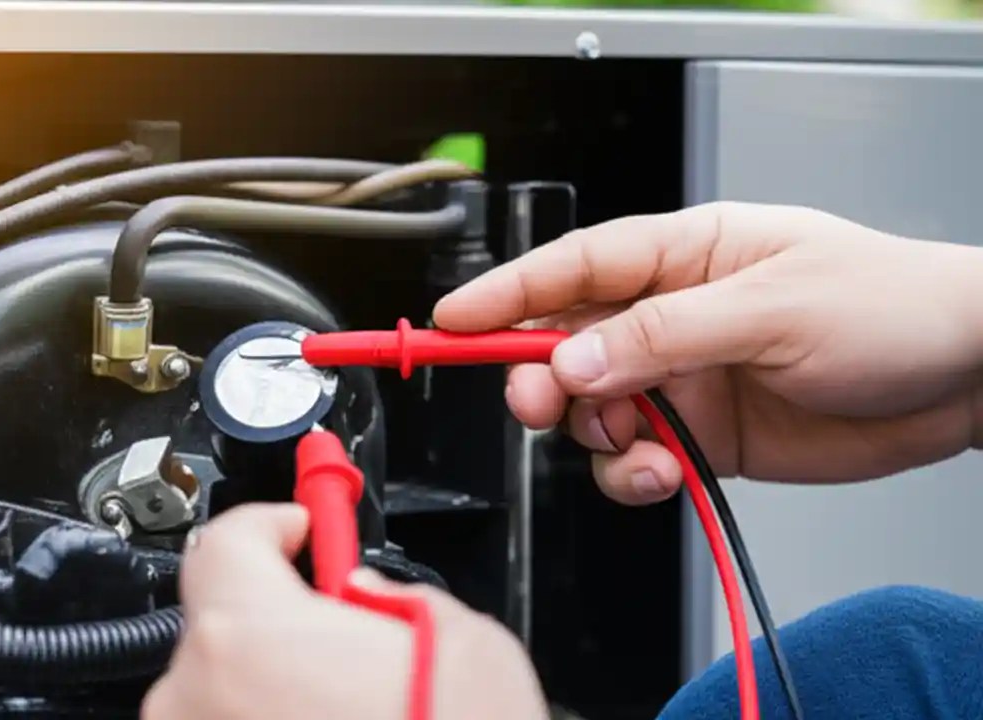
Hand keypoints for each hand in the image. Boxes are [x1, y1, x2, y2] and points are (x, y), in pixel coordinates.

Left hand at [141, 503, 547, 719]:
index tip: (299, 528)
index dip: (273, 524)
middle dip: (281, 621)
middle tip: (346, 639)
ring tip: (347, 714)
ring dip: (271, 690)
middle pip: (223, 624)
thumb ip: (388, 596)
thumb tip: (358, 594)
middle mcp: (198, 699)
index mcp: (250, 633)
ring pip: (223, 695)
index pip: (227, 540)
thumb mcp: (458, 640)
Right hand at [434, 202, 982, 504]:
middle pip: (569, 341)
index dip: (507, 292)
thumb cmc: (892, 307)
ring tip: (637, 446)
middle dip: (542, 375)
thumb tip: (576, 358)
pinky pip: (636, 455)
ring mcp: (686, 376)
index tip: (452, 320)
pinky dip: (631, 471)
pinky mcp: (704, 434)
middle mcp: (675, 315)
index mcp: (687, 254)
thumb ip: (664, 336)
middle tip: (539, 402)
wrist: (966, 379)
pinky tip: (660, 471)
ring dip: (595, 434)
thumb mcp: (772, 309)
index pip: (576, 265)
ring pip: (595, 408)